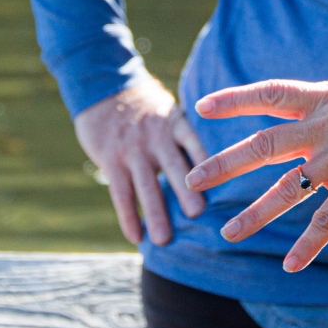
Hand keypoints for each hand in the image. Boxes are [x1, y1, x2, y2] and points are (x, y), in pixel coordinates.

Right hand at [74, 77, 208, 244]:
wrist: (103, 88)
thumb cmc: (147, 108)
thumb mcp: (170, 112)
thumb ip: (188, 138)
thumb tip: (219, 170)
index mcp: (176, 123)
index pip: (195, 143)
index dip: (208, 163)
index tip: (224, 184)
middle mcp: (156, 137)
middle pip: (174, 167)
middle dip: (186, 191)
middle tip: (199, 216)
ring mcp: (132, 149)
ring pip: (145, 185)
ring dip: (154, 213)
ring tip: (163, 240)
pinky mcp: (110, 159)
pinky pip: (120, 192)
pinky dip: (128, 215)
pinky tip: (135, 237)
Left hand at [185, 77, 327, 271]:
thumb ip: (321, 108)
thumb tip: (294, 114)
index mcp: (321, 101)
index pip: (270, 94)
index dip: (236, 99)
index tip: (202, 106)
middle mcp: (323, 129)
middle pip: (264, 146)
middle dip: (225, 164)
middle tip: (192, 181)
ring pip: (287, 190)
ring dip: (255, 213)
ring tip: (227, 232)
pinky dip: (309, 243)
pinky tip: (290, 264)